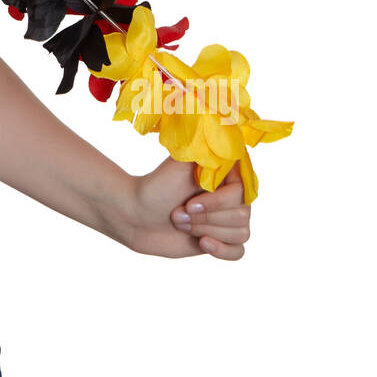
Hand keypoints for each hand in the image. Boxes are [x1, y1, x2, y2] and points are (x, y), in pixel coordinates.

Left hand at [125, 156, 250, 259]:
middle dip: (204, 219)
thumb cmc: (156, 186)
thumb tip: (223, 125)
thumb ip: (205, 145)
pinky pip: (238, 252)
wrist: (135, 215)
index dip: (216, 202)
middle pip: (241, 216)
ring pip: (240, 234)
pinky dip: (222, 250)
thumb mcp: (180, 161)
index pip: (241, 192)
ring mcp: (227, 218)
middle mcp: (232, 194)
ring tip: (180, 222)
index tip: (189, 203)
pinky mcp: (221, 239)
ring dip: (204, 230)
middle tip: (177, 213)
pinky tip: (202, 244)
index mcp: (227, 173)